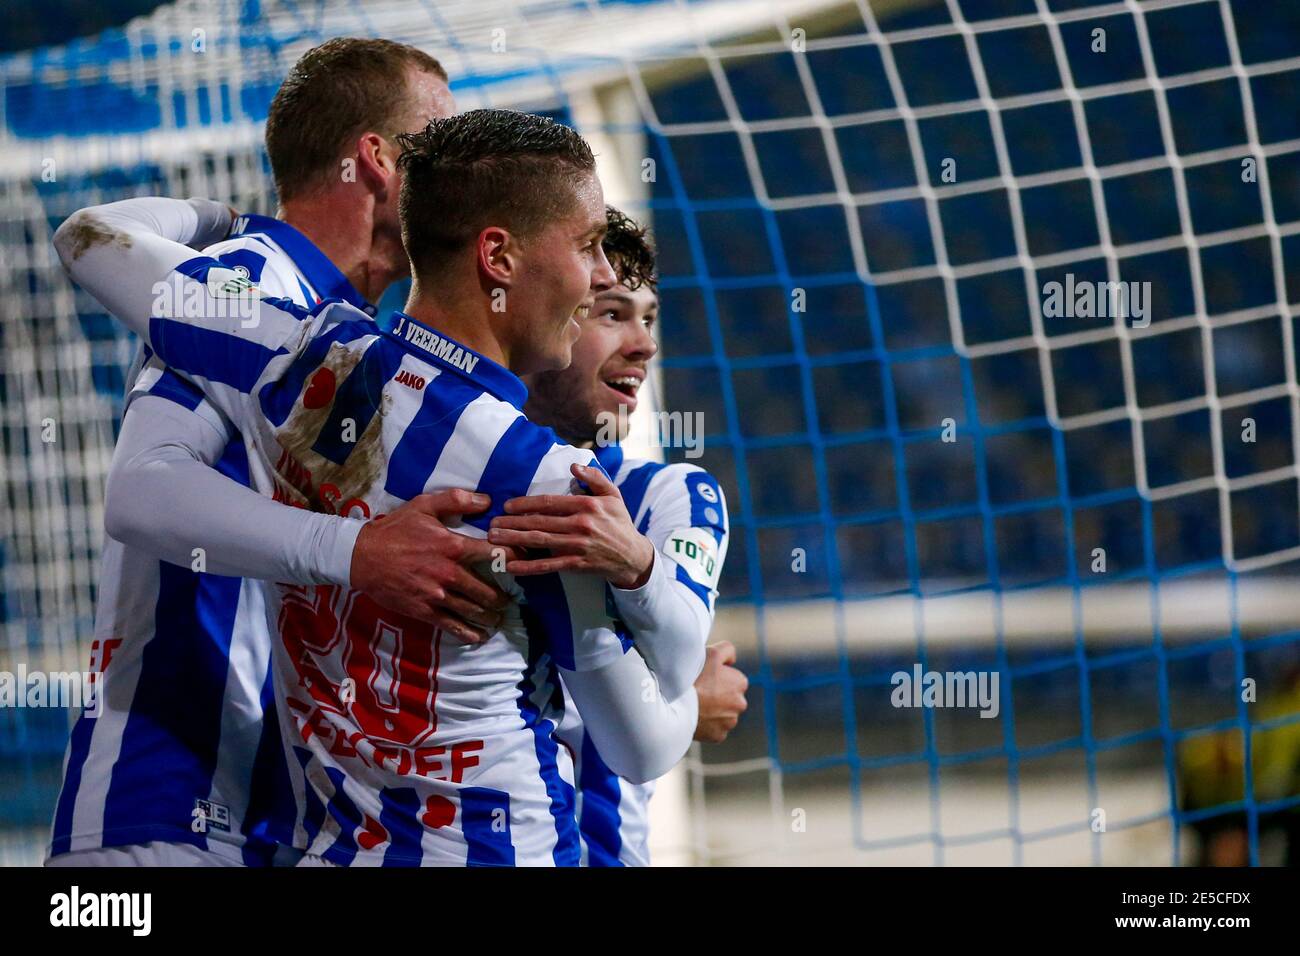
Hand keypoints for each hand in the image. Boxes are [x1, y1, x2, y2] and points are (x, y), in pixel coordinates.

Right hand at [350, 490, 518, 644]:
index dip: (513, 557)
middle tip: (510, 601)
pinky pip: (451, 625)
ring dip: (489, 616)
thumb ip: (457, 500)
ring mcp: (437, 594)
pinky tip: (479, 636)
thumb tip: (488, 500)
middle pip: (487, 590)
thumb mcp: (424, 505)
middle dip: (502, 597)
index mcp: (453, 546)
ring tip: (498, 618)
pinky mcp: (424, 611)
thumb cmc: (395, 529)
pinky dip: (468, 633)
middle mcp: (449, 573)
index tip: (524, 561)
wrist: (362, 557)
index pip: (494, 553)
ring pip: (473, 610)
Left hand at [487, 462, 655, 589]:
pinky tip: (511, 566)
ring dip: (514, 540)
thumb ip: (595, 479)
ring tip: (493, 540)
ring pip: (540, 541)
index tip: (507, 506)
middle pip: (539, 522)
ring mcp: (578, 545)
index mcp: (587, 505)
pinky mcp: (578, 564)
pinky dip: (529, 566)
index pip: (549, 502)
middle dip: (512, 523)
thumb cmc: (619, 523)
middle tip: (491, 524)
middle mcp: (581, 524)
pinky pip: (549, 565)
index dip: (525, 503)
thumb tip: (574, 467)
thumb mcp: (613, 495)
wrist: (633, 556)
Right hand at [694, 641, 747, 742]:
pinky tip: (696, 716)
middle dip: (718, 696)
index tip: (705, 678)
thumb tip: (733, 660)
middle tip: (699, 691)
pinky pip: (714, 729)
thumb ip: (728, 650)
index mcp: (741, 683)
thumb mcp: (712, 652)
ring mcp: (729, 722)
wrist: (674, 704)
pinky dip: (707, 725)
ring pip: (722, 715)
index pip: (733, 679)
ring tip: (696, 704)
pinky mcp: (719, 736)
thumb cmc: (694, 676)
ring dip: (713, 711)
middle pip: (729, 698)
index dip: (718, 677)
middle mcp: (740, 704)